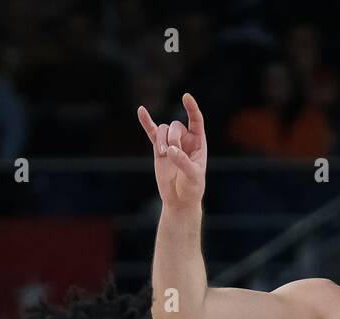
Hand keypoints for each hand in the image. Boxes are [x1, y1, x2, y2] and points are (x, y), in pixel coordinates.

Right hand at [137, 92, 206, 209]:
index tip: (185, 97)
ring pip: (163, 129)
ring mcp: (171, 143)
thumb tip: (170, 150)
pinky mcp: (159, 149)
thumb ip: (183, 162)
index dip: (191, 108)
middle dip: (172, 137)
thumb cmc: (192, 188)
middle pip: (175, 125)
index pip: (196, 120)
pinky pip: (152, 132)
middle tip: (171, 152)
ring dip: (161, 139)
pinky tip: (141, 111)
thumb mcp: (192, 176)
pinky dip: (146, 122)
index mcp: (198, 143)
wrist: (179, 200)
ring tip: (163, 154)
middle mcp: (185, 140)